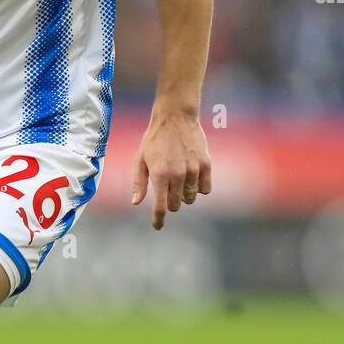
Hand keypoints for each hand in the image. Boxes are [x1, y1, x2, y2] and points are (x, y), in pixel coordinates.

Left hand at [131, 107, 211, 229]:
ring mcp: (194, 170)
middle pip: (177, 204)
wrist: (175, 117)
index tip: (157, 226)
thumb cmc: (154, 139)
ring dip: (185, 195)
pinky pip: (206, 189)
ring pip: (191, 198)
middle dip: (171, 203)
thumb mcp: (140, 159)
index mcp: (159, 174)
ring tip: (179, 181)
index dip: (158, 219)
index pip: (161, 207)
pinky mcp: (206, 164)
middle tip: (167, 191)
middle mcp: (178, 174)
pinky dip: (200, 188)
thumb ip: (139, 182)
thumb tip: (136, 203)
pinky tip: (193, 179)